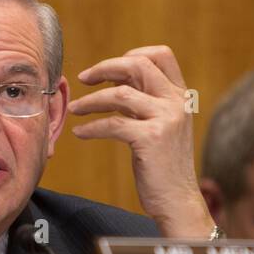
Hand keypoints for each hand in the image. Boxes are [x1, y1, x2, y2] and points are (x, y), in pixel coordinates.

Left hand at [67, 45, 213, 237]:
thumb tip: (114, 78)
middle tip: (83, 78)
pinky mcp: (151, 138)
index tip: (107, 70)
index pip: (161, 55)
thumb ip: (144, 100)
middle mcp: (176, 102)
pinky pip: (112, 124)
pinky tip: (80, 133)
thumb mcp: (161, 124)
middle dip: (105, 67)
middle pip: (138, 65)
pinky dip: (91, 127)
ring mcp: (166, 118)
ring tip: (74, 109)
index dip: (131, 55)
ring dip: (90, 100)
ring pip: (119, 94)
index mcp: (180, 95)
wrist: (177, 199)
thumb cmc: (163, 163)